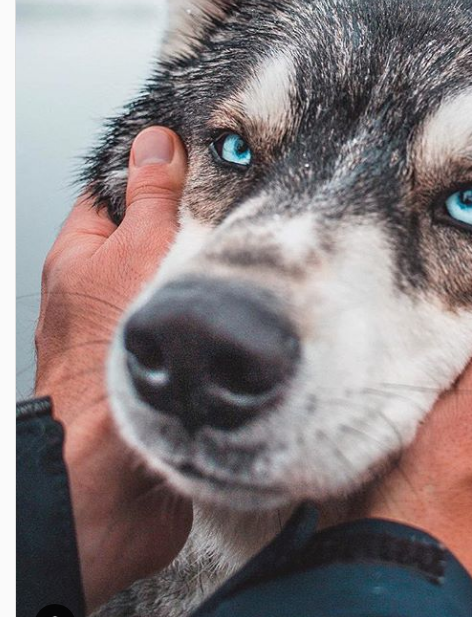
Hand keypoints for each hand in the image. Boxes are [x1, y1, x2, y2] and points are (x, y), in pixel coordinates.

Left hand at [35, 127, 192, 613]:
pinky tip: (240, 306)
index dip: (151, 169)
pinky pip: (187, 319)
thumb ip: (151, 197)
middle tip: (234, 206)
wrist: (111, 472)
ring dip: (205, 266)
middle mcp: (98, 292)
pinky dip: (210, 309)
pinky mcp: (156, 364)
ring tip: (246, 253)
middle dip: (189, 219)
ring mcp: (127, 328)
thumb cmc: (104, 365)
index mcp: (81, 257)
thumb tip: (157, 144)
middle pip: (148, 233)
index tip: (196, 158)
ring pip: (173, 277)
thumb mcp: (136, 253)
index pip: (113, 191)